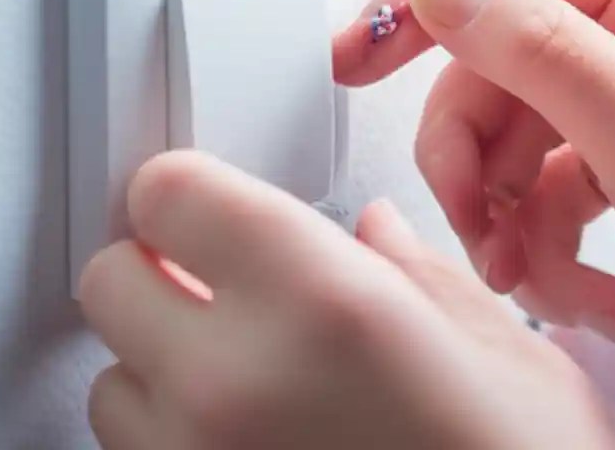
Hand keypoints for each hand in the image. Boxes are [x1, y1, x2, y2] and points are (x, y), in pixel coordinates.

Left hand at [78, 151, 614, 449]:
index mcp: (321, 306)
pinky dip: (178, 441)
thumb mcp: (506, 354)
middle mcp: (236, 387)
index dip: (189, 190)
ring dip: (162, 369)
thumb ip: (422, 275)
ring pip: (113, 383)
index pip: (168, 192)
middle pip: (109, 281)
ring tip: (256, 384)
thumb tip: (377, 236)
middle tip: (226, 285)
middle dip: (160, 272)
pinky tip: (261, 439)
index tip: (207, 203)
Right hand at [333, 0, 614, 352]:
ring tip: (540, 280)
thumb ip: (533, 47)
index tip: (360, 56)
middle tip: (474, 225)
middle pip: (506, 61)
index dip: (428, 7)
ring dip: (514, 215)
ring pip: (522, 128)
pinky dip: (552, 234)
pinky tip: (586, 287)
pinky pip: (555, 171)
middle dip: (479, 158)